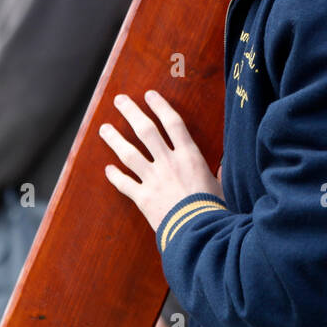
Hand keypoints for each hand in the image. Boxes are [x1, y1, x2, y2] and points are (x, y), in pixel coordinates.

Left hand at [101, 91, 221, 231]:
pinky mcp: (143, 197)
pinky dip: (115, 176)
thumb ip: (217, 173)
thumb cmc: (214, 209)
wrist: (198, 231)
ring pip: (129, 154)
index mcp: (189, 156)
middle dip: (131, 113)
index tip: (149, 95)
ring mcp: (153, 179)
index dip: (160, 106)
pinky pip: (125, 184)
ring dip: (115, 139)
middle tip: (119, 100)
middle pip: (146, 131)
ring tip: (104, 128)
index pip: (172, 123)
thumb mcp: (220, 185)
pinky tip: (108, 169)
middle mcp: (168, 162)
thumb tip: (223, 166)